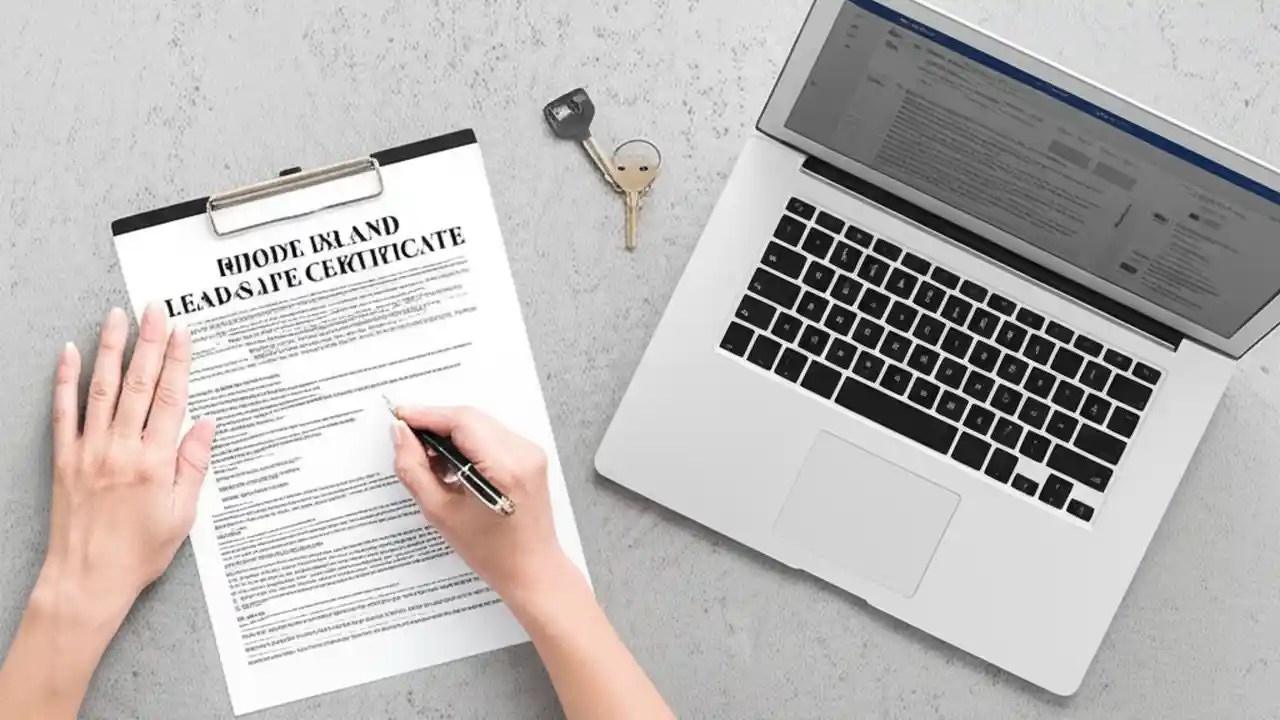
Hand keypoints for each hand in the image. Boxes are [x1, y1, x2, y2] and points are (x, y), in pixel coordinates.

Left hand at [0, 304, 215, 719]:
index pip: (171, 399)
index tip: (184, 332)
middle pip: (139, 384)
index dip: (179, 362)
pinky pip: (64, 412)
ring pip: (102, 389)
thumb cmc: (139, 552)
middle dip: (148, 342)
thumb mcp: (182, 514)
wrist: (87, 580)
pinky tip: (69, 354)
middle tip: (154, 309)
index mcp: (155, 462)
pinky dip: (65, 380)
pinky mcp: (65, 459)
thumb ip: (193, 465)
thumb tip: (206, 425)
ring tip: (116, 317)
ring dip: (111, 349)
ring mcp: (90, 451)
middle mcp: (121, 449)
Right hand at [390, 406, 572, 608]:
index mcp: (504, 467)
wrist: (531, 569)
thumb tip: (400, 435)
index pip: (460, 421)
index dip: (425, 415)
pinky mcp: (530, 456)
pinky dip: (468, 443)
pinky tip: (452, 465)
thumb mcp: (440, 512)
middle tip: (408, 441)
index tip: (400, 417)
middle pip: (470, 418)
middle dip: (435, 424)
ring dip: (451, 434)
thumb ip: (414, 469)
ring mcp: (530, 452)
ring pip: (480, 424)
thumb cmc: (492, 552)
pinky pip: (492, 435)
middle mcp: (523, 452)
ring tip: (429, 461)